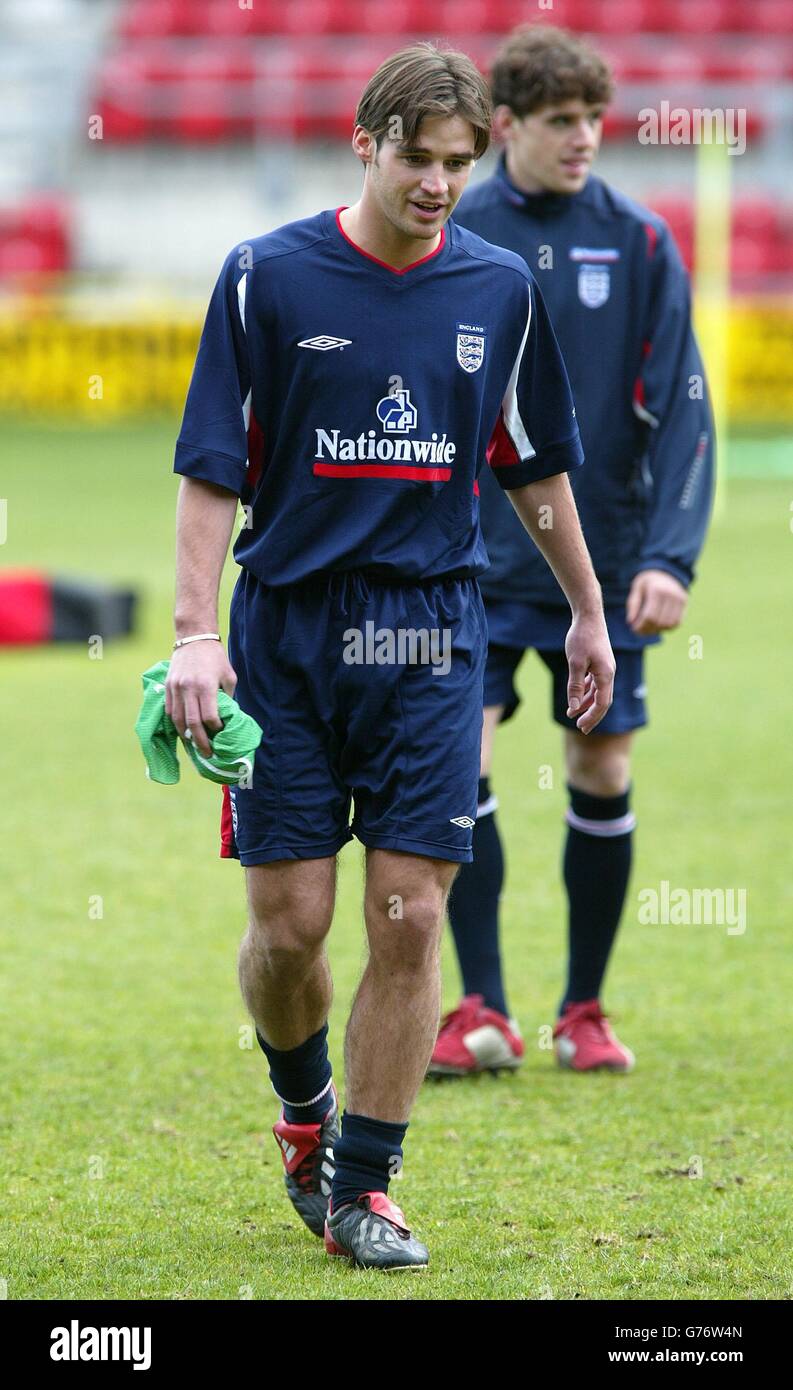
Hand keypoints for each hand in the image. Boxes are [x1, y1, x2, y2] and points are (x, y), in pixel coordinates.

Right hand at [165, 641, 237, 757]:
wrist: (194, 638)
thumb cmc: (215, 658)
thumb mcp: (229, 676)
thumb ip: (227, 698)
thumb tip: (226, 719)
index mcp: (205, 686)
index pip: (209, 717)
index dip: (215, 729)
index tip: (220, 734)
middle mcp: (188, 688)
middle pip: (192, 723)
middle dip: (200, 742)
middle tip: (207, 753)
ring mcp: (175, 688)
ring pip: (178, 720)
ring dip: (186, 736)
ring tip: (194, 746)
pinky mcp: (168, 687)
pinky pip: (170, 711)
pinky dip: (176, 724)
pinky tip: (184, 731)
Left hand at [565, 612, 615, 734]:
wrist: (588, 616)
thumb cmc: (581, 637)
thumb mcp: (575, 662)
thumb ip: (575, 685)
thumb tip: (574, 706)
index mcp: (606, 674)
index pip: (602, 703)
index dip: (592, 717)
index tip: (581, 727)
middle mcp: (609, 673)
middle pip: (603, 701)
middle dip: (592, 715)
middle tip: (581, 728)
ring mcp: (606, 668)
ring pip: (598, 692)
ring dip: (586, 703)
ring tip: (573, 713)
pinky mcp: (600, 663)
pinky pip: (595, 682)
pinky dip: (587, 691)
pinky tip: (577, 696)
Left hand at [626, 569, 687, 635]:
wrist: (665, 570)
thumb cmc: (647, 581)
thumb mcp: (637, 588)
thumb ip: (633, 604)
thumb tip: (631, 622)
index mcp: (656, 590)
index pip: (649, 615)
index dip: (641, 626)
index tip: (634, 629)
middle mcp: (670, 594)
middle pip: (659, 621)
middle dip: (648, 630)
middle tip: (640, 631)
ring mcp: (680, 598)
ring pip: (669, 624)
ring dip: (658, 630)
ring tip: (649, 629)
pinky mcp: (685, 602)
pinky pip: (678, 622)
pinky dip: (668, 628)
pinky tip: (659, 626)